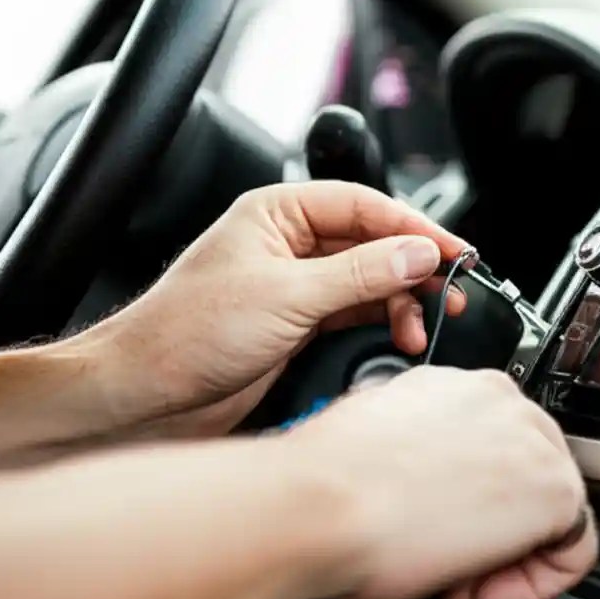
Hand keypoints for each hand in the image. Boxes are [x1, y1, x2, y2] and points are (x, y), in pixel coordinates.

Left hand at [79, 181, 466, 433]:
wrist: (146, 393)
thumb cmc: (186, 333)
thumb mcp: (287, 296)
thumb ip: (361, 275)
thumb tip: (417, 254)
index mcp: (278, 213)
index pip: (364, 205)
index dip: (414, 226)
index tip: (453, 251)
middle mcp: (290, 243)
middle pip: (373, 242)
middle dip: (414, 267)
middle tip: (451, 291)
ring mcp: (296, 284)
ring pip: (370, 280)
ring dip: (401, 301)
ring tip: (421, 325)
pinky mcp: (299, 323)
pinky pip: (357, 312)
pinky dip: (383, 323)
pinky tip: (399, 337)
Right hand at [282, 366, 596, 598]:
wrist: (318, 503)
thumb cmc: (324, 483)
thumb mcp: (377, 442)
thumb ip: (417, 450)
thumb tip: (422, 479)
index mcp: (455, 384)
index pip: (494, 446)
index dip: (471, 499)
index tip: (440, 524)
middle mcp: (500, 400)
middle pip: (529, 474)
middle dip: (494, 527)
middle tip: (448, 558)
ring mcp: (532, 440)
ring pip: (553, 510)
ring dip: (508, 555)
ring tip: (457, 576)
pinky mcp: (554, 488)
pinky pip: (574, 550)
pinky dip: (536, 583)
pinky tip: (481, 589)